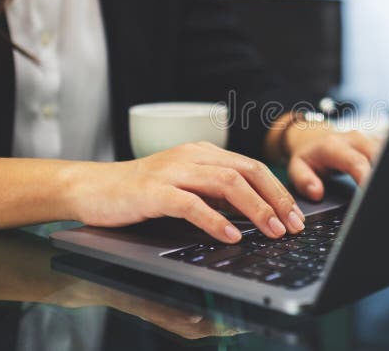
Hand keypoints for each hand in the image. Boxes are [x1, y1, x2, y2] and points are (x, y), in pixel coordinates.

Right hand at [65, 142, 305, 242]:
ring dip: (255, 210)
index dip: (279, 191)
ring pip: (226, 184)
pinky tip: (231, 235)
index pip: (252, 168)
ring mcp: (173, 172)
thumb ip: (216, 195)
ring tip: (272, 231)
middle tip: (293, 225)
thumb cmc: (141, 192)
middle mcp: (192, 156)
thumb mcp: (186, 187)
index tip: (296, 215)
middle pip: (247, 172)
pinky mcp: (154, 191)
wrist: (92, 188)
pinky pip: (192, 204)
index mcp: (204, 153)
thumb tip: (254, 213)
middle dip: (276, 200)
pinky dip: (215, 220)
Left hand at [283, 124, 382, 200]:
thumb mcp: (297, 168)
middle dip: (381, 176)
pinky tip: (387, 178)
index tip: (370, 196)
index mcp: (334, 146)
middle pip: (378, 156)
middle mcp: (354, 139)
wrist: (314, 138)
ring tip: (388, 188)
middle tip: (381, 196)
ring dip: (387, 170)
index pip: (356, 162)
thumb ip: (304, 180)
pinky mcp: (376, 142)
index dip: (367, 178)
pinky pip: (388, 152)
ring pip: (387, 152)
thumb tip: (317, 192)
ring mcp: (367, 139)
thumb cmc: (308, 157)